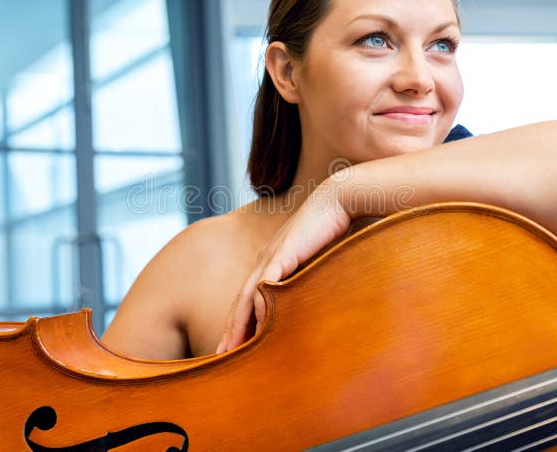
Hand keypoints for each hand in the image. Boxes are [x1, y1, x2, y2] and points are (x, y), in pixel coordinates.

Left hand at [216, 180, 350, 352]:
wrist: (336, 200)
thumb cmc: (331, 229)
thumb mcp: (315, 261)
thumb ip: (306, 279)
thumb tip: (309, 303)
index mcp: (270, 263)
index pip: (248, 298)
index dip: (239, 322)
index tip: (232, 346)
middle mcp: (265, 261)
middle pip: (240, 301)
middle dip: (230, 330)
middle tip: (220, 356)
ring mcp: (271, 257)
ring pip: (247, 297)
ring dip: (238, 324)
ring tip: (231, 349)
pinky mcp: (283, 254)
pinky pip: (266, 284)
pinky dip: (258, 305)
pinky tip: (255, 325)